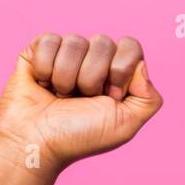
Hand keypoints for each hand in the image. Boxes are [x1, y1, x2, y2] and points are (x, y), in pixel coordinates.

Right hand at [0, 33, 162, 174]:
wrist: (35, 143)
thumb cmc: (78, 137)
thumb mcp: (126, 125)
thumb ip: (149, 98)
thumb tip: (141, 64)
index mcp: (117, 75)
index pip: (131, 47)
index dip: (120, 71)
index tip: (109, 98)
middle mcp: (93, 61)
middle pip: (104, 42)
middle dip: (92, 78)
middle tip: (81, 100)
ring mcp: (65, 55)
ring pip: (75, 42)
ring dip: (66, 77)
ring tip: (59, 96)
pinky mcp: (38, 51)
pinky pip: (49, 41)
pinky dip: (45, 69)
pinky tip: (42, 85)